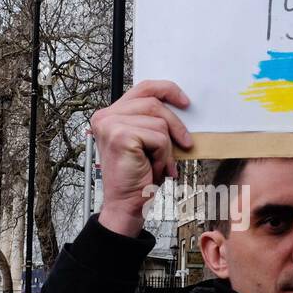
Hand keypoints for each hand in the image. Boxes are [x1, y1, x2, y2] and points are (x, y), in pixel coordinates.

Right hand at [89, 80, 192, 236]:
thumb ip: (153, 122)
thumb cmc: (137, 177)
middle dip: (175, 124)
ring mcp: (111, 125)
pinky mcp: (121, 136)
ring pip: (159, 122)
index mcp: (110, 115)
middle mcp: (106, 116)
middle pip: (154, 102)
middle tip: (186, 143)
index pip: (143, 88)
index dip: (167, 90)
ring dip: (166, 148)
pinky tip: (154, 168)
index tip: (185, 102)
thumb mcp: (147, 143)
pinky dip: (163, 156)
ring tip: (159, 164)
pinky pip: (159, 138)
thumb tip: (181, 109)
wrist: (126, 205)